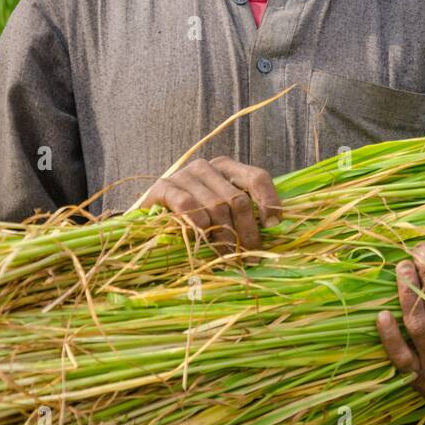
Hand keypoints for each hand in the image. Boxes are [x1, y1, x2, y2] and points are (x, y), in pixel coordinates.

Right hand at [138, 156, 281, 254]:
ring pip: (216, 206)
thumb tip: (275, 228)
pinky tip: (204, 238)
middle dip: (247, 231)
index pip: (256, 177)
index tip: (273, 225)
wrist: (150, 216)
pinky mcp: (163, 187)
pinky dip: (198, 222)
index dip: (269, 200)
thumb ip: (243, 211)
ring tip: (230, 257)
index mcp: (227, 167)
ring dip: (225, 236)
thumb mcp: (221, 208)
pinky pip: (187, 204)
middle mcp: (207, 167)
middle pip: (237, 199)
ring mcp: (184, 175)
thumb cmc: (193, 214)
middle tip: (251, 256)